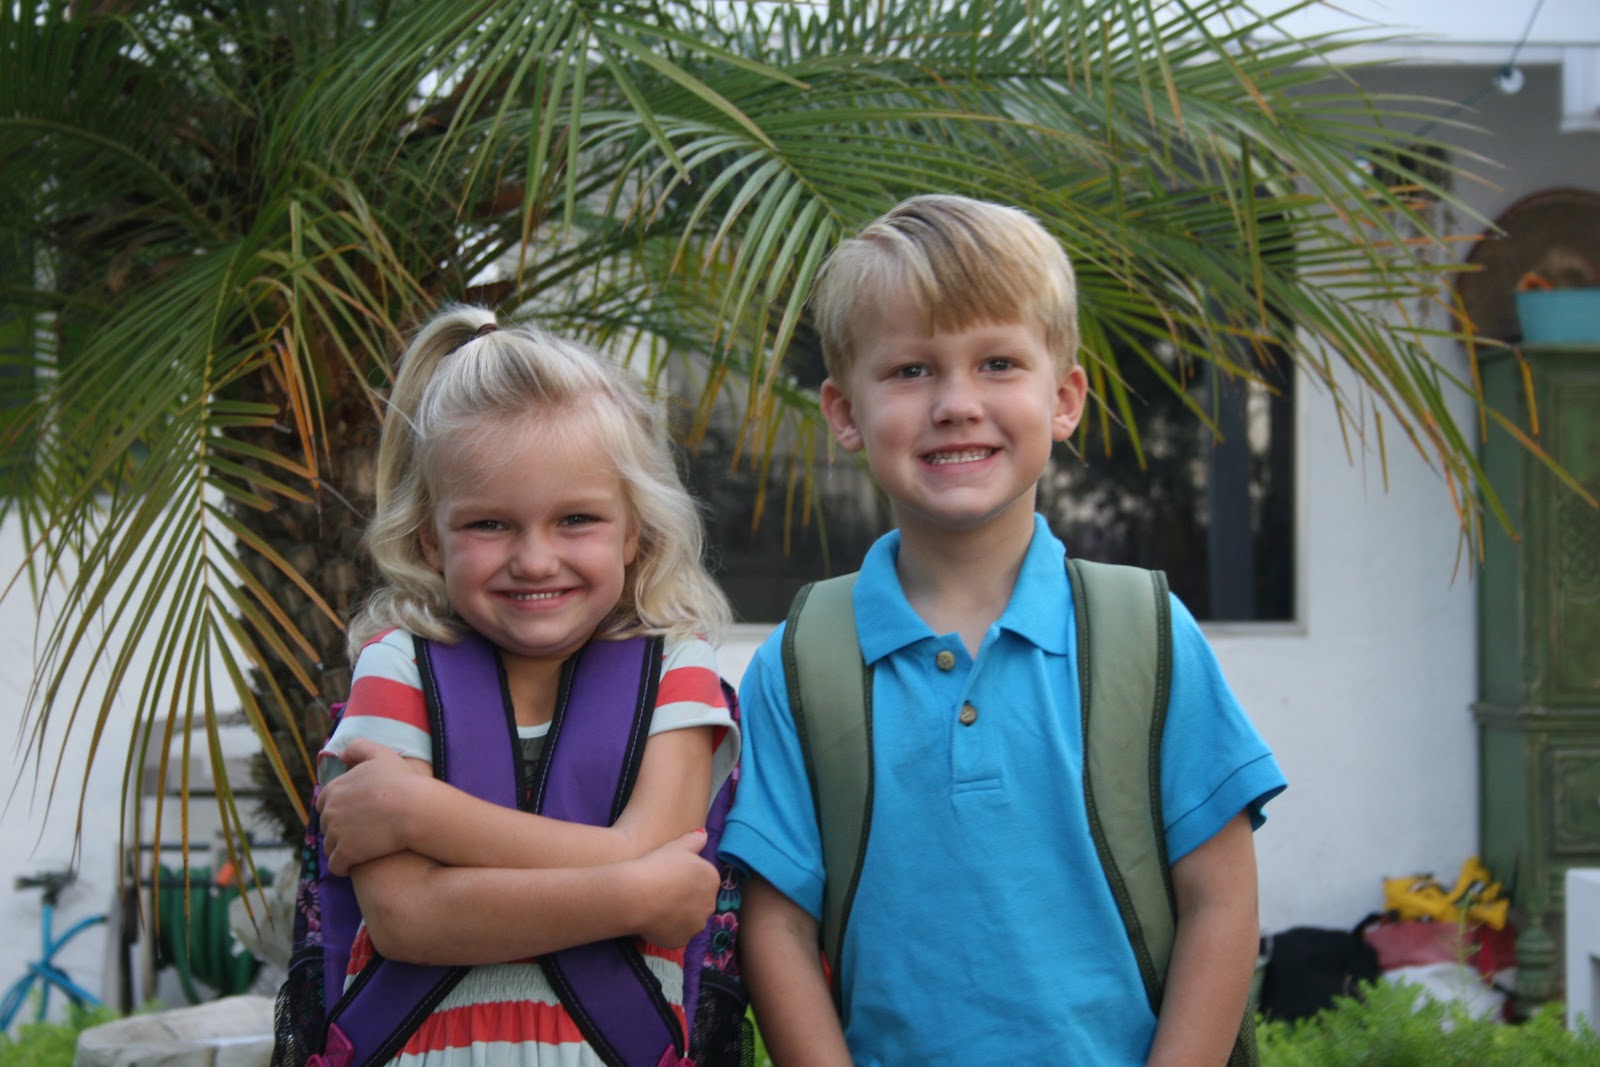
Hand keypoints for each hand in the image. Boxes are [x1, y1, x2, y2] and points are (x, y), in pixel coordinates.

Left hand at [317, 739, 423, 874]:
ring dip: (342, 850)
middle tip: (362, 832)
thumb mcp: (381, 754)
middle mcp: (329, 812)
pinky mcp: (345, 854)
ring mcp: (336, 834)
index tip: (356, 813)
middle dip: (340, 830)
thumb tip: (341, 754)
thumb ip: (358, 748)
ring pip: (331, 847)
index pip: (324, 803)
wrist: (414, 809)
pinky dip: (344, 867)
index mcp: (333, 789)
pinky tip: (357, 865)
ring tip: (362, 849)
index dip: (340, 809)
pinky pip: (337, 866)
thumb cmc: (402, 781)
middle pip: (327, 826)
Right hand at [626, 830, 718, 947]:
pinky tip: (652, 920)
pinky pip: (676, 935)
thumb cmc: (659, 865)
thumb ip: (695, 840)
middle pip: (699, 902)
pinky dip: (667, 930)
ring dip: (678, 916)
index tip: (671, 877)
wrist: (639, 894)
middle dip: (686, 899)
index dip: (687, 879)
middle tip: (663, 893)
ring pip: (689, 920)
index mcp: (712, 879)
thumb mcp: (678, 845)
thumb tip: (704, 834)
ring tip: (656, 907)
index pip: (704, 880)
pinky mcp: (682, 941)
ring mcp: (696, 925)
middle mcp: (710, 904)